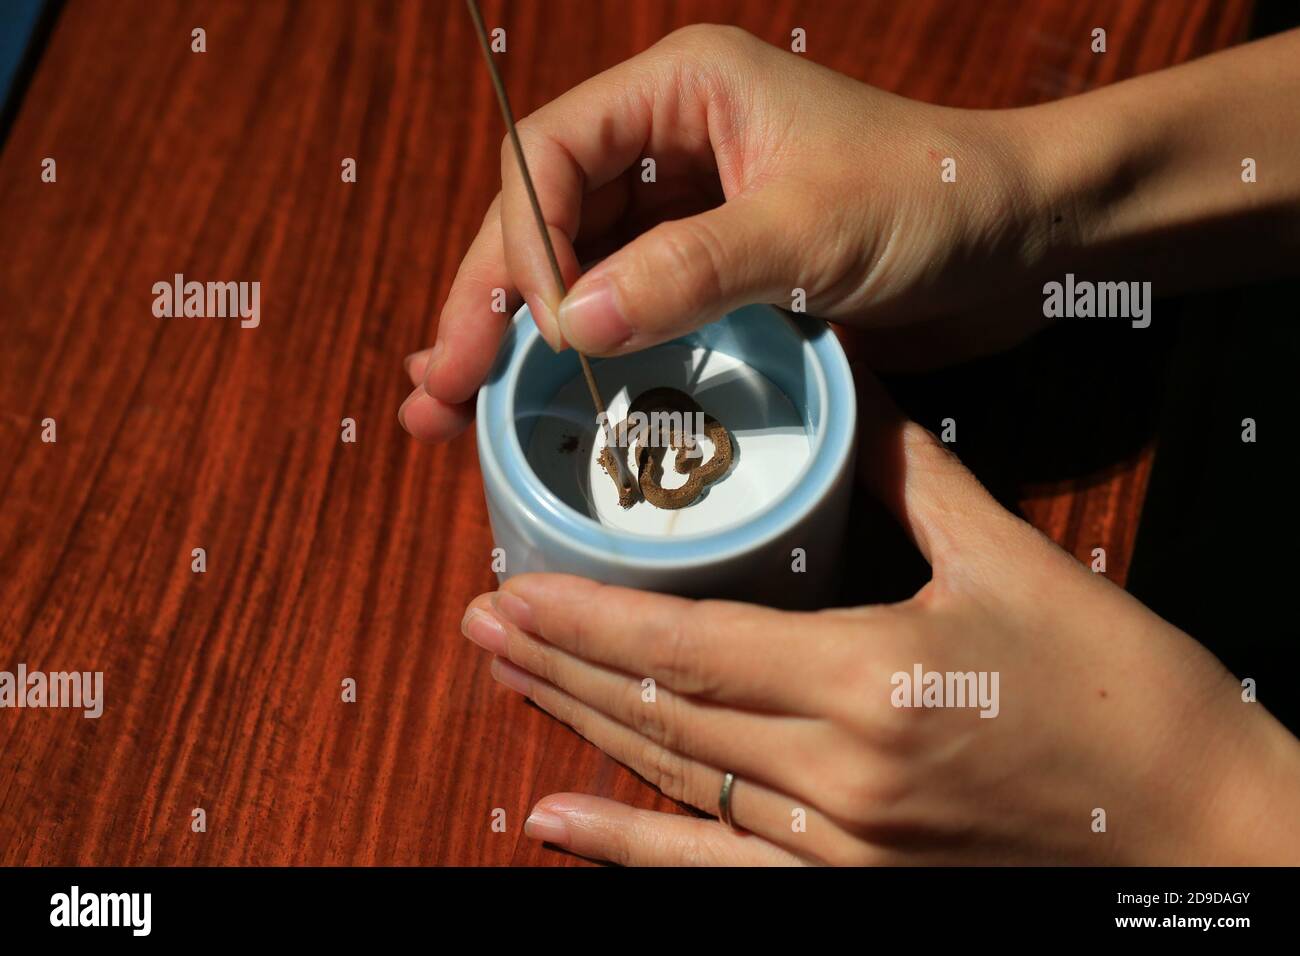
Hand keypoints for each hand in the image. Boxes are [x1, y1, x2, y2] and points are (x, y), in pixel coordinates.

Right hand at [402, 24, 1052, 441]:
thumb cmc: (939, 195)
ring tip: (451, 411)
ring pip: (571, 273)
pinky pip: (625, 312)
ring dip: (512, 339)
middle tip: (438, 389)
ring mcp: (689, 216)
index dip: (520, 244)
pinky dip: (581, 358)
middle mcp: (670, 148)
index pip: (550, 157)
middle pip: (540, 219)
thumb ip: (689, 269)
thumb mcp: (812, 227)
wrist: (1027, 237)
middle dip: (485, 302)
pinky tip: (541, 402)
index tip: (530, 332)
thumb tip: (567, 324)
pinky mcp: (714, 277)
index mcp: (681, 95)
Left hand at [458, 371, 1299, 864]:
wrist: (1202, 833)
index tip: (514, 585)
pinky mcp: (852, 893)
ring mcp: (839, 850)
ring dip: (581, 729)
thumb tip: (851, 391)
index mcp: (874, 682)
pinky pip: (717, 871)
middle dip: (562, 661)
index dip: (592, 615)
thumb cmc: (1127, 699)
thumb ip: (913, 477)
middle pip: (665, 708)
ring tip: (505, 684)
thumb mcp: (1017, 567)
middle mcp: (840, 777)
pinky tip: (557, 824)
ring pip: (677, 781)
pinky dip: (631, 849)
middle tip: (480, 619)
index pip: (693, 642)